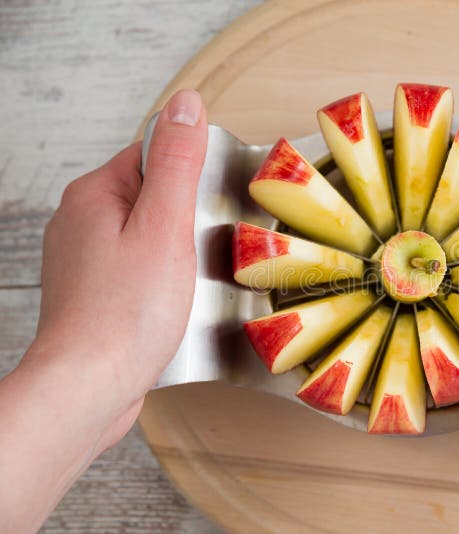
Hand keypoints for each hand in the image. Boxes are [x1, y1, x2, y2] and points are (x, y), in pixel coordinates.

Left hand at [0, 89, 206, 531]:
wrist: (90, 388)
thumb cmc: (127, 312)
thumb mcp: (166, 226)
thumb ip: (177, 163)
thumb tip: (185, 104)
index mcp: (93, 195)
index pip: (151, 156)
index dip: (189, 180)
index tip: (207, 211)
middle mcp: (80, 223)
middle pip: (151, 199)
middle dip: (185, 222)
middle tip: (201, 253)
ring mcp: (83, 262)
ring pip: (147, 239)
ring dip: (176, 257)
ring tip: (187, 285)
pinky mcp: (93, 295)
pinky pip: (138, 273)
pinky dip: (160, 284)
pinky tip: (171, 308)